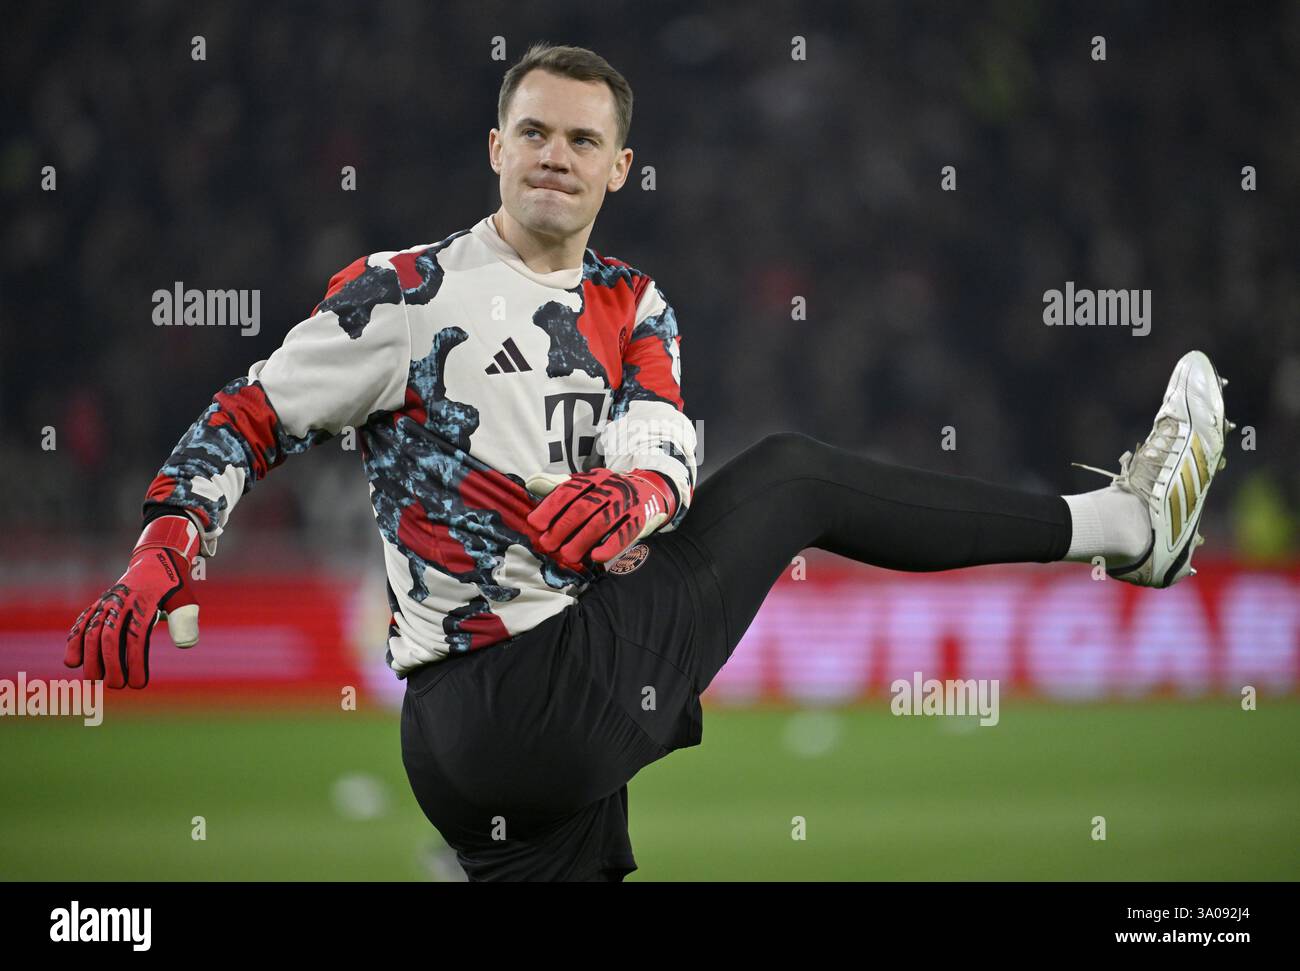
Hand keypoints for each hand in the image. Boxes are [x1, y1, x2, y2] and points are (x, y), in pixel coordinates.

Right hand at [65, 515, 202, 687]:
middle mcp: (122, 602)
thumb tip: (187, 646)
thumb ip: (185, 619)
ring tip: (92, 680)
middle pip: (110, 635)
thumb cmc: (172, 585)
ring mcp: (108, 602)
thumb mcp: (185, 598)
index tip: (137, 685)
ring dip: (88, 656)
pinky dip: (74, 640)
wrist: (155, 560)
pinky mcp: (99, 604)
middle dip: (110, 663)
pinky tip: (72, 661)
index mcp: (145, 602)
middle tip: (115, 686)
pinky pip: (82, 621)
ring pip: (91, 629)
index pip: (137, 636)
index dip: (135, 661)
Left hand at [525, 468, 676, 565]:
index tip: (535, 524)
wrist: (649, 490)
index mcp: (593, 478)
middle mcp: (610, 487)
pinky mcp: (639, 519)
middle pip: (583, 508)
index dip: (550, 508)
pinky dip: (609, 546)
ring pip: (601, 522)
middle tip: (548, 545)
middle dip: (562, 528)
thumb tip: (532, 484)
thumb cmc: (608, 493)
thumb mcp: (588, 485)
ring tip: (567, 556)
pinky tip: (595, 557)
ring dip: (581, 541)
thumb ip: (561, 487)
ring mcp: (626, 503)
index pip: (569, 491)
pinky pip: (623, 534)